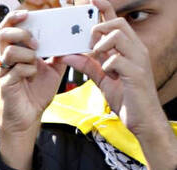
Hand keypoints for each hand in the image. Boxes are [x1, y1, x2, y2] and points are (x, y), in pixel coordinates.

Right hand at [0, 8, 69, 167]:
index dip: (16, 17)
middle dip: (20, 31)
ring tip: (36, 60)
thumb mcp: (54, 69)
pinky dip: (27, 70)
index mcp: (19, 51)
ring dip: (26, 52)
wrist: (30, 117)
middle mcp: (9, 59)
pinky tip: (32, 76)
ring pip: (8, 51)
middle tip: (35, 40)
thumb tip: (70, 38)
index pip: (12, 27)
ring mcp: (6, 71)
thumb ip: (60, 53)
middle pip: (3, 34)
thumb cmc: (37, 93)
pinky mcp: (6, 85)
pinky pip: (15, 70)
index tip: (28, 12)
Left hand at [64, 1, 172, 145]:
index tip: (89, 1)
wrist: (141, 118)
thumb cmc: (125, 96)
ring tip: (98, 57)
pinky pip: (117, 60)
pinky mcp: (136, 73)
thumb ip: (88, 65)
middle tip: (90, 45)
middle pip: (117, 23)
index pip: (116, 22)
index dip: (103, 9)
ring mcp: (137, 59)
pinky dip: (106, 64)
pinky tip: (107, 73)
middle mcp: (135, 49)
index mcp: (128, 48)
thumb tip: (67, 55)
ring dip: (101, 44)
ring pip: (118, 36)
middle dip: (98, 29)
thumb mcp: (102, 79)